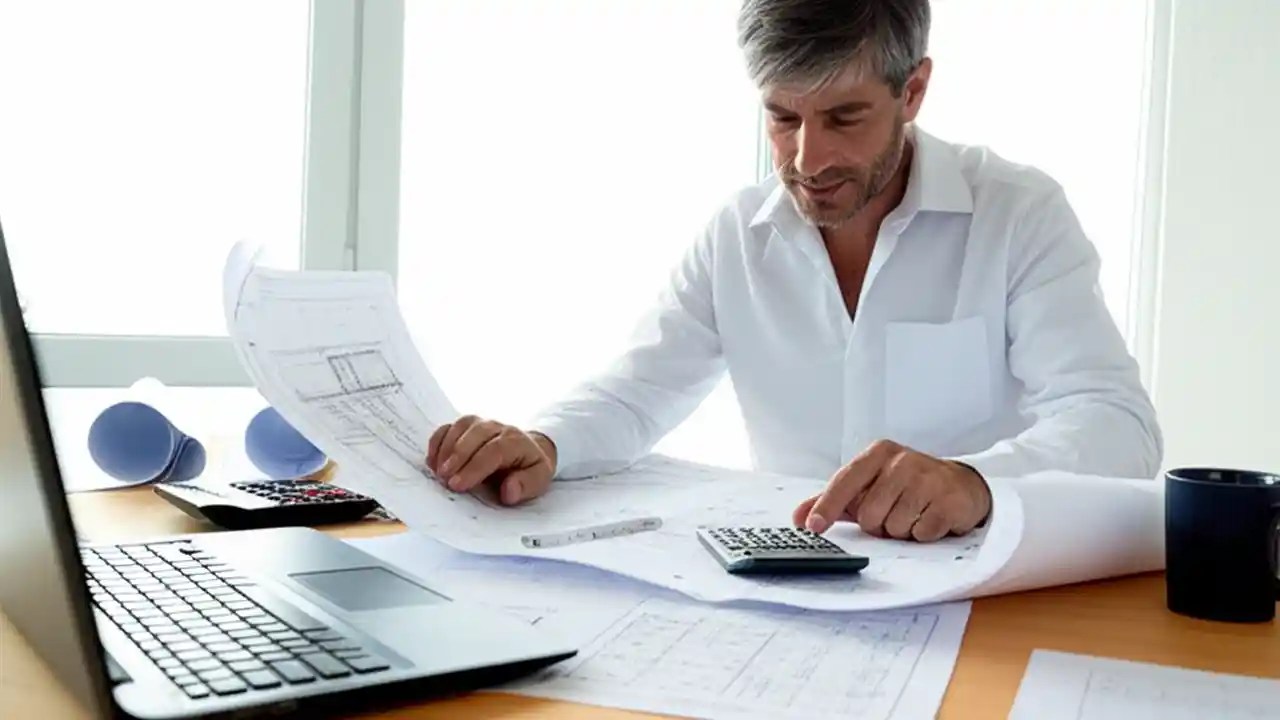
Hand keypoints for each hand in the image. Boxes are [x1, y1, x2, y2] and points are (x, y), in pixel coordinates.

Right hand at [425, 415, 556, 505]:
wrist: (528, 450)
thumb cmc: (529, 469)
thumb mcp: (538, 481)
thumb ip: (526, 486)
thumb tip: (509, 491)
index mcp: (517, 441)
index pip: (495, 450)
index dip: (475, 467)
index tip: (458, 485)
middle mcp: (498, 428)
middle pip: (476, 434)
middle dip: (458, 457)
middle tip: (444, 479)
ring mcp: (481, 423)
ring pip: (461, 426)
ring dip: (446, 448)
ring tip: (438, 472)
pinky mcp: (466, 426)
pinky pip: (449, 427)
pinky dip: (438, 441)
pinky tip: (432, 461)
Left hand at [793, 440, 990, 541]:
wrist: (960, 485)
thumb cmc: (906, 487)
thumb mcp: (869, 487)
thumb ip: (833, 500)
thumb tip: (799, 517)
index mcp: (878, 454)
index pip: (845, 481)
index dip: (827, 506)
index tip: (813, 526)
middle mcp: (902, 461)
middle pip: (870, 514)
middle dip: (878, 524)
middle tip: (893, 513)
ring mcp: (928, 479)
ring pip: (895, 526)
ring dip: (901, 530)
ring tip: (913, 514)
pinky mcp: (949, 500)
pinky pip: (921, 533)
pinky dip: (922, 534)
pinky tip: (930, 518)